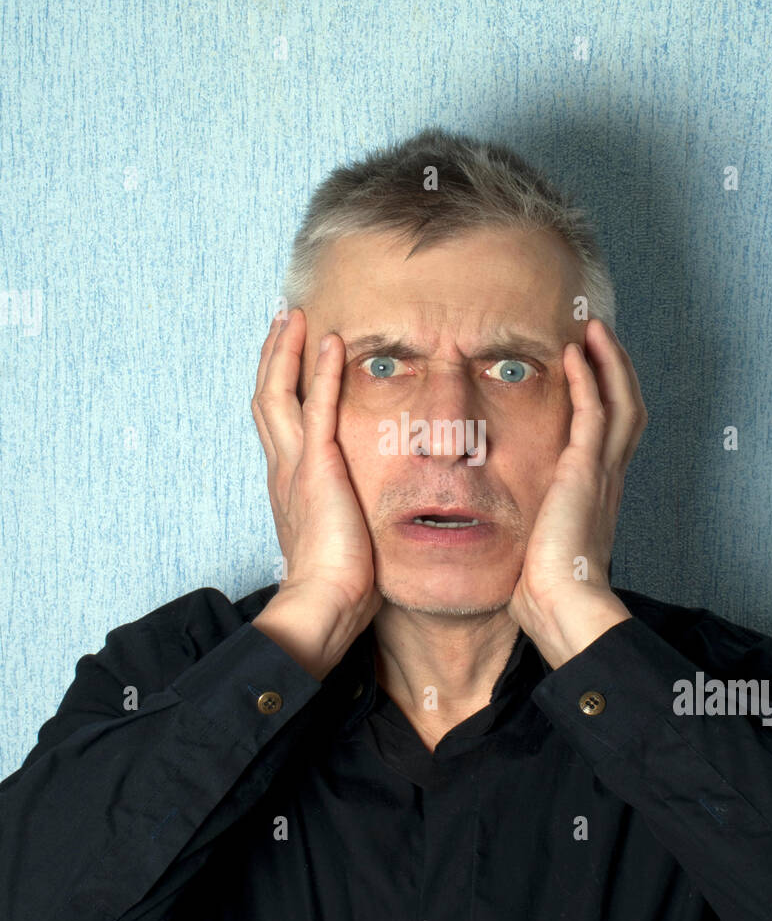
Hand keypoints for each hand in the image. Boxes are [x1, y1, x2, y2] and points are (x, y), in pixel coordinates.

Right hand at [250, 307, 381, 677]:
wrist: (326, 602)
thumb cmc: (337, 585)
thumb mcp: (337, 539)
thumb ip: (340, 517)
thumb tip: (356, 518)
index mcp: (286, 485)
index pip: (276, 424)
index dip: (277, 387)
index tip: (284, 358)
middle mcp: (282, 469)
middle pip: (266, 398)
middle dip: (271, 357)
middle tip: (279, 321)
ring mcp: (295, 465)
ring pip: (277, 393)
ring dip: (285, 351)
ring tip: (292, 318)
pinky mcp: (317, 466)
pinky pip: (317, 405)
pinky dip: (321, 370)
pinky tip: (328, 342)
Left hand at [507, 318, 646, 666]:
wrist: (562, 607)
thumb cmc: (546, 594)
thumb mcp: (539, 554)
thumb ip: (532, 536)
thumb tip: (508, 546)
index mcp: (598, 498)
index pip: (612, 437)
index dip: (608, 400)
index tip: (592, 374)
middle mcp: (608, 480)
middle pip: (628, 409)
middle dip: (617, 370)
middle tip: (601, 337)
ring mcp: (601, 473)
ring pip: (621, 401)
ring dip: (608, 361)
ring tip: (593, 329)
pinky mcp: (585, 471)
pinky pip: (594, 410)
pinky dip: (587, 377)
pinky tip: (573, 352)